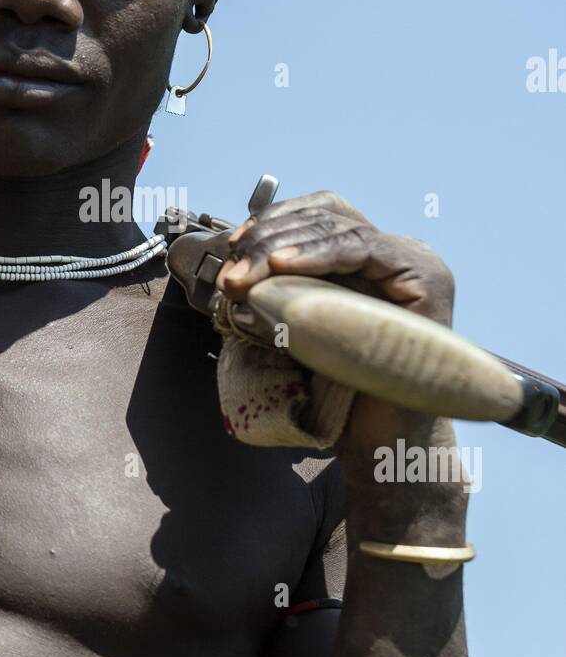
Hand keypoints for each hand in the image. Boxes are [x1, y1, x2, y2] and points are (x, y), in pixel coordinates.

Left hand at [215, 190, 461, 505]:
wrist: (378, 441)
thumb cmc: (339, 389)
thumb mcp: (299, 324)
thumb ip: (279, 288)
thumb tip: (231, 267)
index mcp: (370, 258)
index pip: (321, 215)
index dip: (274, 221)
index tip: (232, 246)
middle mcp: (398, 253)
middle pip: (328, 215)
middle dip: (269, 237)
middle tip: (231, 273)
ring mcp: (417, 263)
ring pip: (341, 229)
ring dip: (281, 248)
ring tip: (243, 277)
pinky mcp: (426, 280)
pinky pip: (366, 249)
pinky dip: (318, 254)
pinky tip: (281, 265)